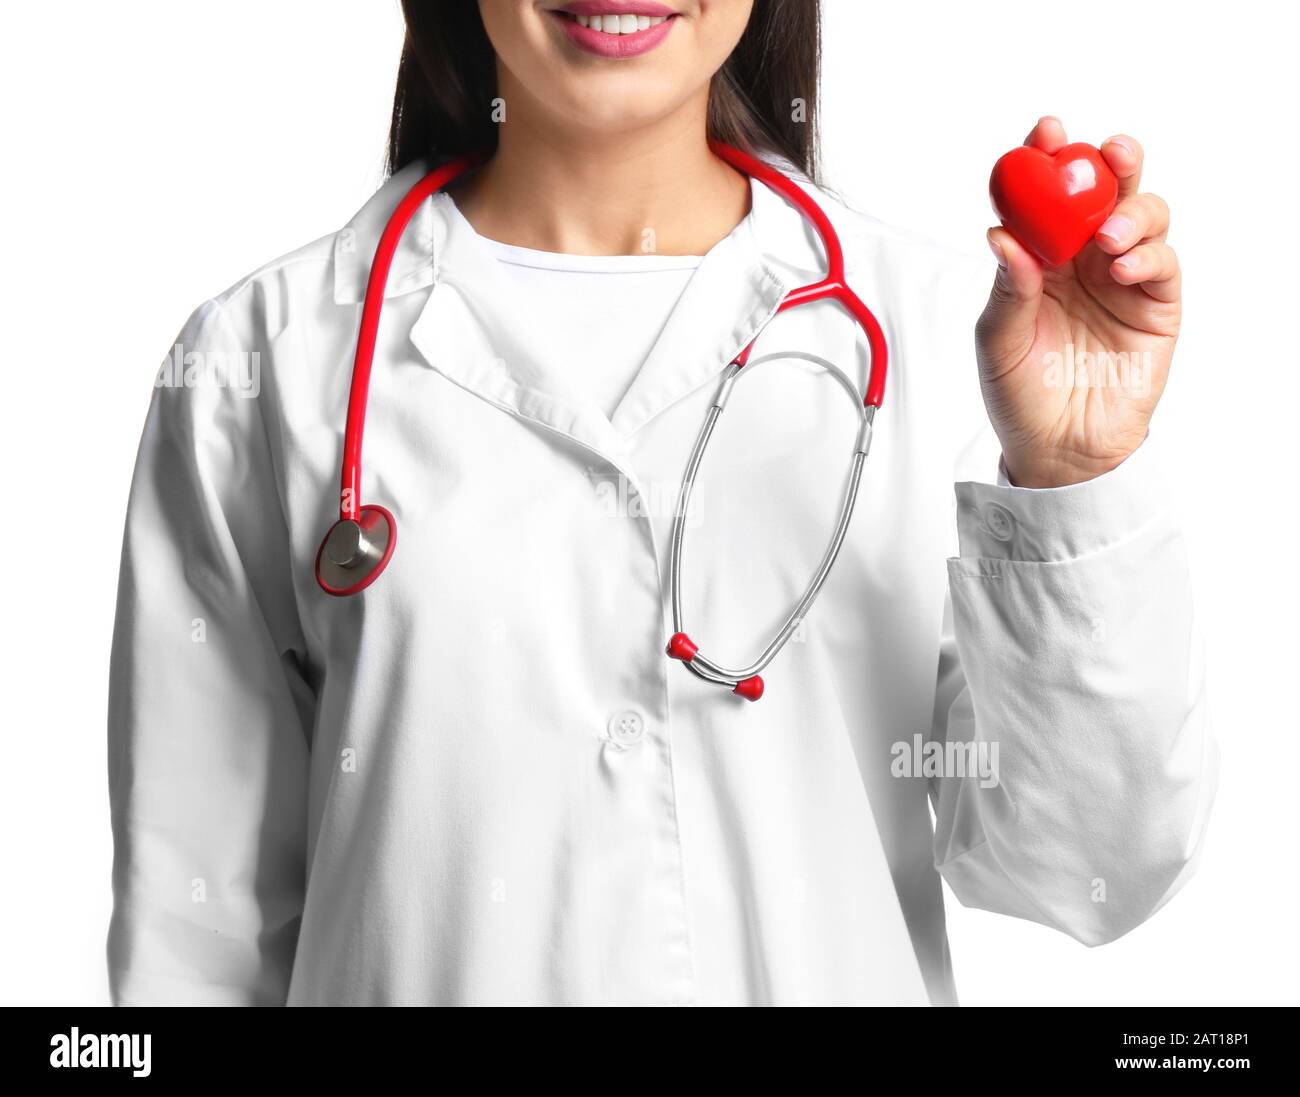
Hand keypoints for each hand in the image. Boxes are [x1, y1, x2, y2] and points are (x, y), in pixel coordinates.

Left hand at [975, 117, 1180, 487]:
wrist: (1056, 451)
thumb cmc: (1019, 395)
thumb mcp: (997, 342)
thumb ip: (1006, 289)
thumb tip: (1001, 235)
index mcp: (1039, 258)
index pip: (1045, 197)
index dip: (1047, 160)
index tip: (1044, 134)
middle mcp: (1083, 260)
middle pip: (1105, 192)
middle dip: (1108, 163)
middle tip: (1102, 153)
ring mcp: (1122, 279)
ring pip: (1142, 217)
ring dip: (1131, 210)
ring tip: (1108, 234)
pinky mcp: (1156, 306)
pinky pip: (1163, 263)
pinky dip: (1148, 253)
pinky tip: (1123, 264)